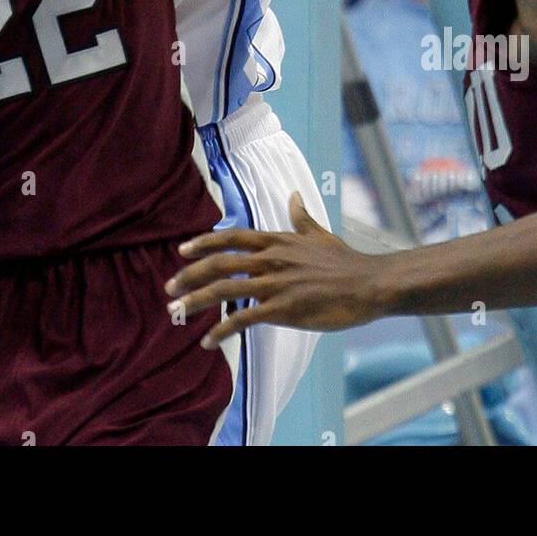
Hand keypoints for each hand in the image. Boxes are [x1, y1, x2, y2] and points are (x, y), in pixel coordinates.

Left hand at [166, 192, 380, 346]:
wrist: (367, 283)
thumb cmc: (344, 260)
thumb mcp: (318, 233)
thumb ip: (300, 216)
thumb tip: (294, 194)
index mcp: (276, 240)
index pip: (231, 237)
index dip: (203, 243)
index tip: (181, 251)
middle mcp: (271, 259)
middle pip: (220, 263)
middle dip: (190, 275)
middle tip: (169, 287)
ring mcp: (276, 284)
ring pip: (225, 289)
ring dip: (196, 300)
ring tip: (177, 311)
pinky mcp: (284, 309)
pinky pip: (244, 319)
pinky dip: (222, 330)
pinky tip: (208, 341)